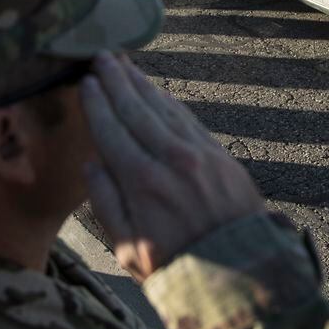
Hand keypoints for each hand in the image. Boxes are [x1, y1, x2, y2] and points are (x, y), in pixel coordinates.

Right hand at [81, 53, 263, 281]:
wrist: (242, 271)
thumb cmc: (177, 267)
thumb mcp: (129, 249)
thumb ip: (107, 204)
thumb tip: (91, 165)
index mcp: (142, 182)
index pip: (111, 132)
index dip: (97, 105)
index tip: (85, 83)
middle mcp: (171, 160)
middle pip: (136, 110)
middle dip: (116, 81)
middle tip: (101, 56)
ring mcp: (199, 154)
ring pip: (164, 108)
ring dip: (142, 84)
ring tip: (124, 64)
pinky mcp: (220, 156)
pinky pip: (189, 119)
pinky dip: (170, 101)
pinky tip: (159, 90)